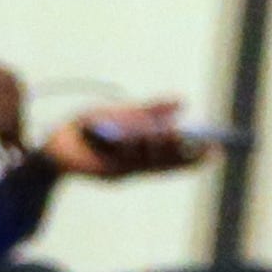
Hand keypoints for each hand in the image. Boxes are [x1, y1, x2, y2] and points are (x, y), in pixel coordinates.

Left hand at [42, 100, 206, 178]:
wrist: (54, 141)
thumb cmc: (89, 128)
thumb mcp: (126, 114)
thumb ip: (152, 109)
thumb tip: (183, 101)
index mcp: (141, 155)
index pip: (174, 159)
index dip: (195, 157)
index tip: (217, 150)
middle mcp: (133, 166)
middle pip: (165, 163)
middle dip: (185, 155)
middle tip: (207, 148)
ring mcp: (118, 169)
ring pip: (146, 160)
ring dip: (161, 149)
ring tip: (181, 137)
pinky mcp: (101, 169)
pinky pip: (123, 158)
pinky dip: (135, 146)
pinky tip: (148, 135)